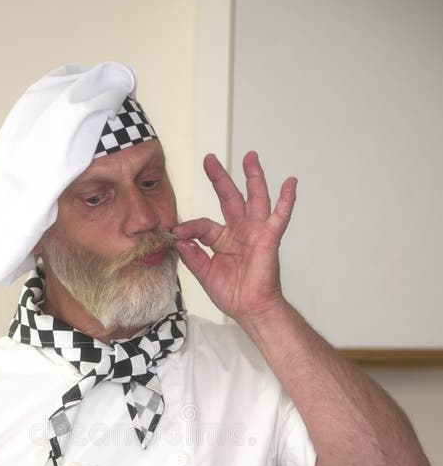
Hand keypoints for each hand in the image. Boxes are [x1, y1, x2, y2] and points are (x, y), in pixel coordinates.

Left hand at [173, 151, 296, 328]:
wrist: (250, 309)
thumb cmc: (232, 294)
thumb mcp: (205, 273)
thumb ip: (192, 255)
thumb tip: (178, 238)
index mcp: (222, 239)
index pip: (203, 224)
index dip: (189, 227)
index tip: (176, 232)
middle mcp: (239, 231)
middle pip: (230, 197)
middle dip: (220, 178)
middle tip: (209, 159)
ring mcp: (255, 232)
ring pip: (255, 198)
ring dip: (253, 177)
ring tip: (250, 157)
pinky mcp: (269, 238)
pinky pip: (279, 216)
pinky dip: (286, 200)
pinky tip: (290, 183)